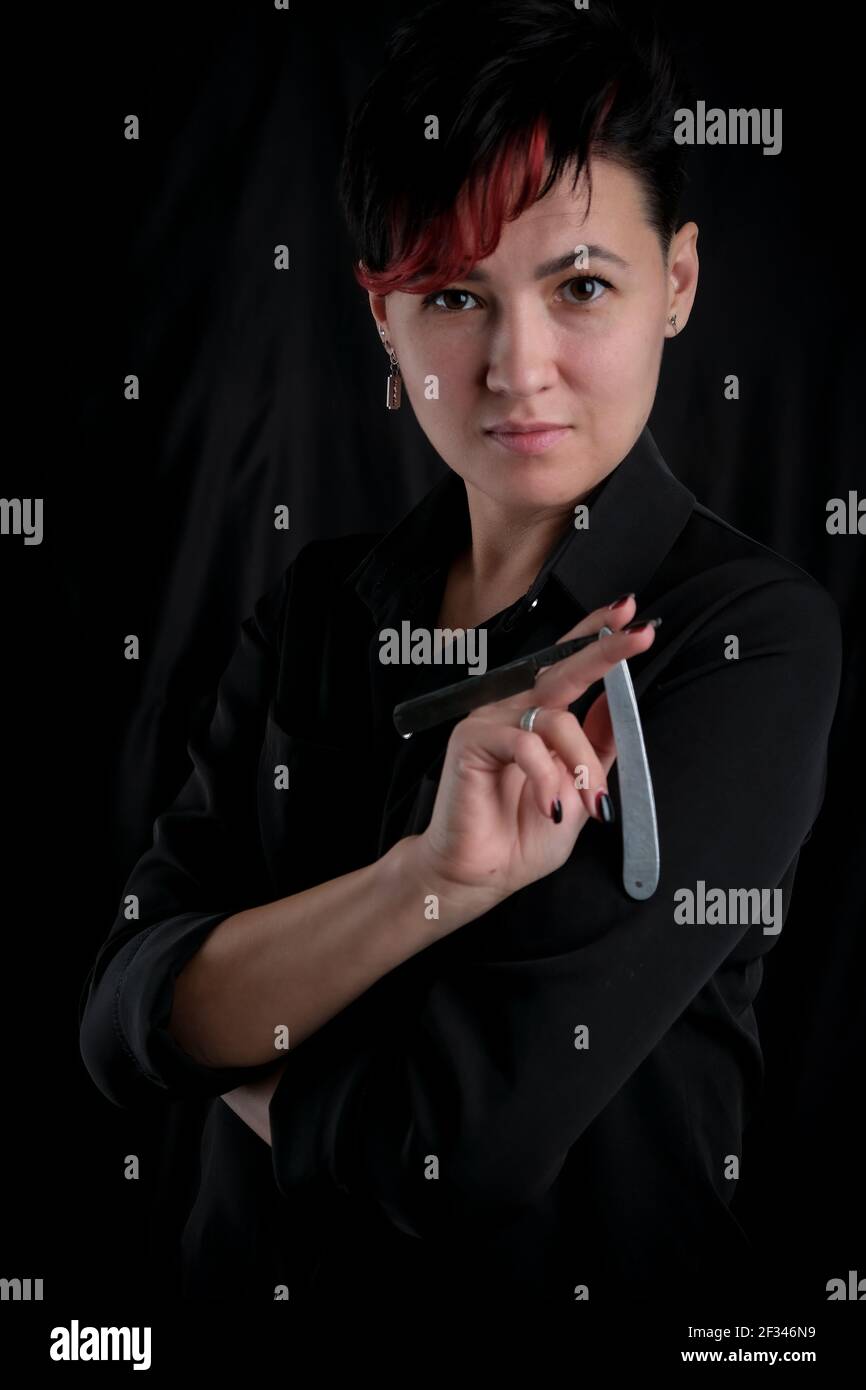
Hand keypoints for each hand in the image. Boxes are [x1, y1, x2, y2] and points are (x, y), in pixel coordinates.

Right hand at [412, 595, 658, 910]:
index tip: (630, 612)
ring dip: (582, 764)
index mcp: (539, 716)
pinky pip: (525, 744)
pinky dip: (546, 777)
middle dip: (605, 649)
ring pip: (556, 718)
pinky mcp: (472, 740)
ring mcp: (491, 722)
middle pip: (563, 669)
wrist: (484, 875)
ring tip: (590, 804)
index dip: (596, 635)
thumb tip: (618, 700)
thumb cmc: (526, 834)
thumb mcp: (580, 789)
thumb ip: (597, 745)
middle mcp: (514, 710)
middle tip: (640, 635)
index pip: (568, 665)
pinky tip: (551, 807)